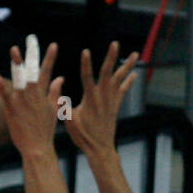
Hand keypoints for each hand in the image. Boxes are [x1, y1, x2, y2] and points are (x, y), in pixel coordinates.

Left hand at [0, 39, 62, 156]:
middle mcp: (33, 94)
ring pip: (19, 78)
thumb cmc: (45, 130)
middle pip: (33, 70)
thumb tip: (60, 78)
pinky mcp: (12, 109)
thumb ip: (55, 92)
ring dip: (17, 63)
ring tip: (14, 49)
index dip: (50, 58)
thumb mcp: (54, 109)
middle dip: (33, 54)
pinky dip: (1, 86)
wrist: (37, 147)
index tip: (53, 44)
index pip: (47, 71)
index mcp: (43, 94)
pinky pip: (5, 95)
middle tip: (31, 39)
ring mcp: (22, 101)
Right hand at [67, 41, 138, 157]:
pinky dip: (129, 81)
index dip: (86, 64)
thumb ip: (63, 106)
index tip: (85, 51)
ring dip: (127, 65)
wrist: (100, 148)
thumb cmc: (83, 136)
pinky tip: (134, 73)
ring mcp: (111, 100)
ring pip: (120, 78)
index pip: (87, 77)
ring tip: (135, 53)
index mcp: (90, 99)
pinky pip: (124, 90)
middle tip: (115, 44)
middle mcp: (103, 97)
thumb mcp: (69, 122)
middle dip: (112, 57)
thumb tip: (57, 93)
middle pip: (108, 72)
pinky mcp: (116, 105)